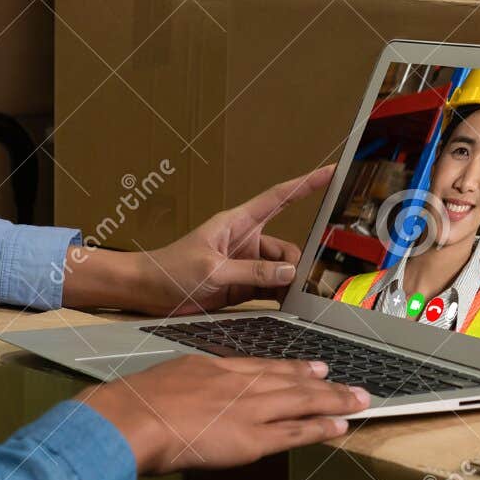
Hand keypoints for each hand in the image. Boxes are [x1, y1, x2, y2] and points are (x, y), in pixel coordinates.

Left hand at [61, 165, 334, 316]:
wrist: (148, 292)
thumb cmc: (171, 270)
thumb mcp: (212, 270)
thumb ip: (252, 271)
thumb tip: (290, 271)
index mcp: (237, 223)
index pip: (279, 198)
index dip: (305, 184)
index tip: (331, 173)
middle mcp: (246, 241)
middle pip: (287, 247)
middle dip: (298, 263)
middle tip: (307, 285)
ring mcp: (245, 264)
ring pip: (281, 270)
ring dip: (289, 284)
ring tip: (298, 299)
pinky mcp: (241, 285)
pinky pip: (270, 287)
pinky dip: (281, 296)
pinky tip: (290, 307)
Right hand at [78, 355, 368, 473]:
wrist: (130, 418)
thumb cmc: (132, 405)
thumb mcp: (158, 384)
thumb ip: (179, 391)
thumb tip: (180, 404)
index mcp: (210, 368)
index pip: (259, 367)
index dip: (288, 369)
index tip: (309, 367)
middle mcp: (235, 383)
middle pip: (287, 380)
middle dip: (320, 382)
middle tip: (346, 381)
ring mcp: (247, 409)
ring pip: (300, 401)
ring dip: (333, 401)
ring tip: (358, 399)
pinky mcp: (252, 438)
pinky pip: (295, 432)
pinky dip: (320, 428)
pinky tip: (340, 426)